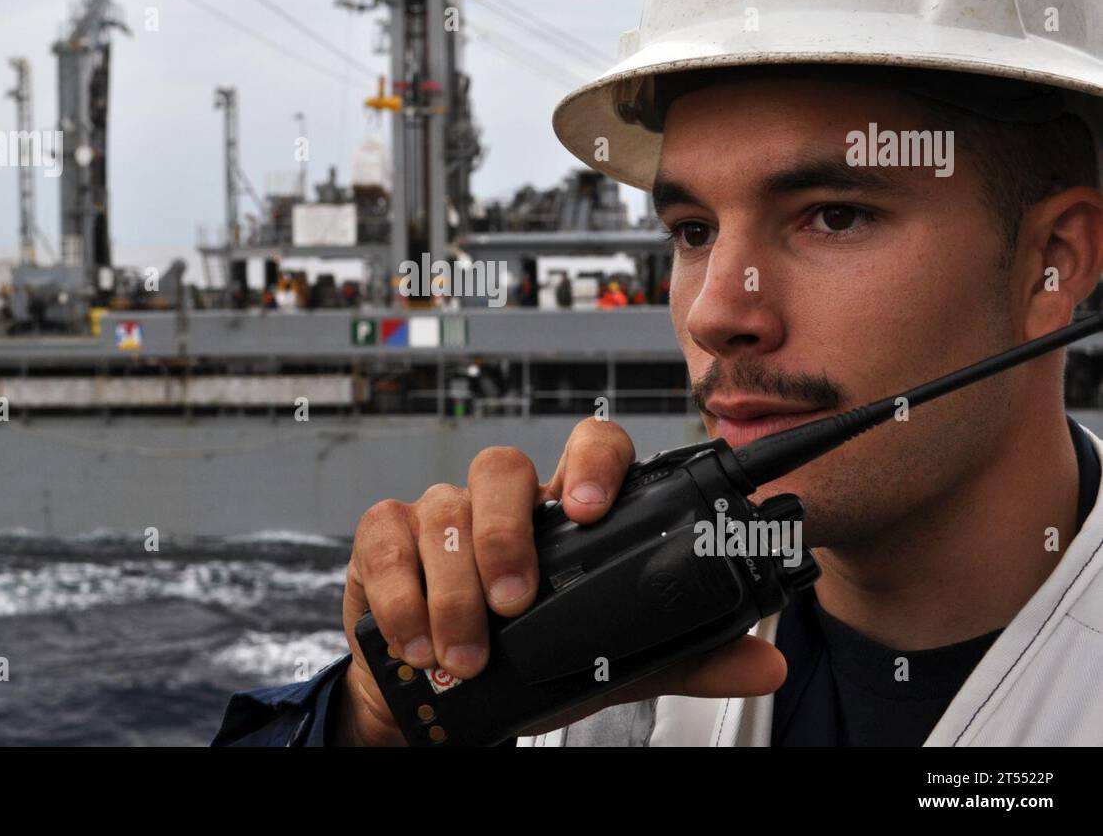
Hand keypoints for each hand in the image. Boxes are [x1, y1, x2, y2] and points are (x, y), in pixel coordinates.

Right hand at [330, 418, 786, 744]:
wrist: (437, 704)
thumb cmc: (522, 665)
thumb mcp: (605, 665)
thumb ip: (680, 657)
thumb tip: (766, 663)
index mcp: (563, 516)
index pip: (588, 446)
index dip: (591, 461)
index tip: (591, 508)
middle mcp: (501, 503)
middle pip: (503, 466)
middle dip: (507, 533)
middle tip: (516, 600)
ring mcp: (439, 514)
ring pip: (444, 509)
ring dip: (455, 589)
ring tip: (468, 654)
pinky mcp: (385, 539)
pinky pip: (387, 543)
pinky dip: (402, 598)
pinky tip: (419, 643)